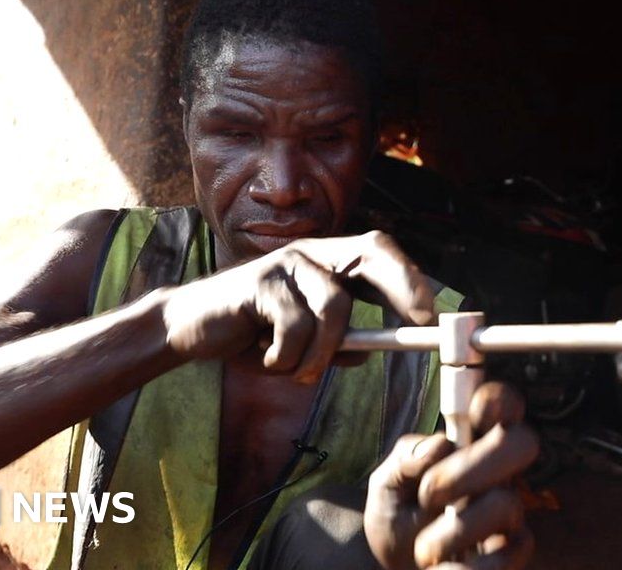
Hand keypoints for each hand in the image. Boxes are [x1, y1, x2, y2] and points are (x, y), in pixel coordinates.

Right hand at [161, 231, 433, 380]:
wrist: (190, 329)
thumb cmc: (250, 336)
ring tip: (293, 371)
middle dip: (403, 287)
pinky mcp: (259, 281)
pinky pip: (295, 326)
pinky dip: (286, 357)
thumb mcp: (299, 346)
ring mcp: (285, 263)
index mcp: (325, 265)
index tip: (431, 317)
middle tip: (419, 325)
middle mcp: (310, 254)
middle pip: (371, 251)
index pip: (377, 254)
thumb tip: (370, 354)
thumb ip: (333, 346)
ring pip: (334, 307)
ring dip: (322, 354)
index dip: (409, 280)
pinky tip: (264, 358)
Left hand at [364, 382, 537, 568]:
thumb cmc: (397, 517)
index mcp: (468, 444)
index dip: (499, 399)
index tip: (476, 412)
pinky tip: (440, 569)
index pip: (502, 405)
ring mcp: (510, 512)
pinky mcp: (512, 553)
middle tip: (429, 492)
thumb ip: (405, 459)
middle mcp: (498, 472)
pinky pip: (506, 556)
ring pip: (507, 502)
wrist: (397, 568)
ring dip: (455, 530)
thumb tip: (439, 445)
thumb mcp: (386, 485)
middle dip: (475, 465)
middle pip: (522, 443)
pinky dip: (465, 569)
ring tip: (423, 549)